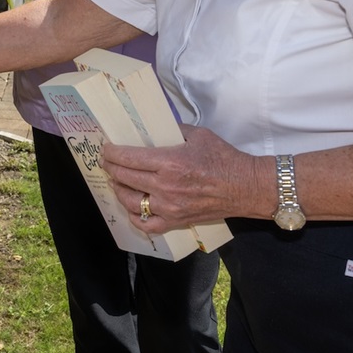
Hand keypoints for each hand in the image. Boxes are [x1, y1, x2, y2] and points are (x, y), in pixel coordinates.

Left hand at [101, 124, 262, 231]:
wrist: (246, 187)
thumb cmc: (224, 158)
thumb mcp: (198, 135)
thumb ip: (173, 130)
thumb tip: (155, 127)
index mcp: (169, 162)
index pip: (128, 158)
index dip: (112, 153)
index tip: (106, 149)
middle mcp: (165, 186)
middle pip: (124, 178)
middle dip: (111, 168)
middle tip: (108, 162)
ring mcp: (169, 207)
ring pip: (130, 201)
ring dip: (118, 189)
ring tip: (116, 181)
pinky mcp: (176, 221)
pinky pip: (147, 224)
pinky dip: (135, 217)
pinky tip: (132, 207)